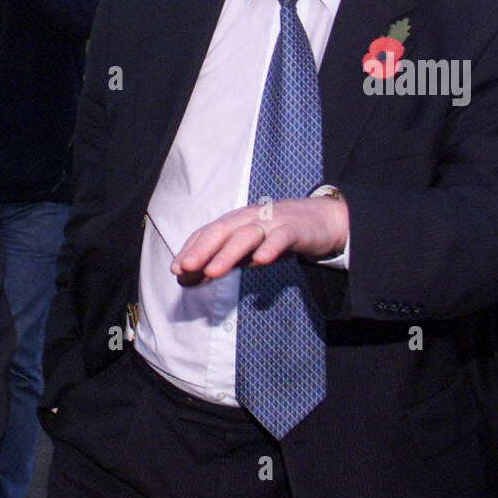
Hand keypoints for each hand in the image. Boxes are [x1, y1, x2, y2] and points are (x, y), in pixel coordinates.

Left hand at [170, 196, 348, 284]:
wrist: (321, 219)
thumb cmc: (277, 235)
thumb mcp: (246, 249)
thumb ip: (220, 261)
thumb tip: (186, 279)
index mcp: (236, 222)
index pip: (208, 233)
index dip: (191, 249)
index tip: (175, 269)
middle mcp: (250, 218)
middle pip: (222, 231)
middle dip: (202, 249)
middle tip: (185, 268)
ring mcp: (272, 222)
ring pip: (247, 235)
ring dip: (228, 253)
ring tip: (213, 272)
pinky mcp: (294, 229)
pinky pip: (281, 238)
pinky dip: (270, 248)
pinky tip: (260, 261)